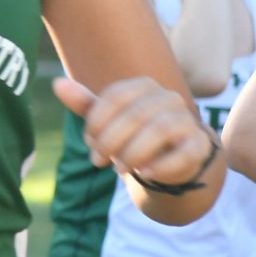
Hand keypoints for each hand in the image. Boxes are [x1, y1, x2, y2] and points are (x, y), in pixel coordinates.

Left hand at [55, 74, 215, 189]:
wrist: (168, 160)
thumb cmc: (133, 136)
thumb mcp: (107, 121)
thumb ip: (85, 104)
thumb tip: (56, 83)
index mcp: (144, 86)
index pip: (116, 96)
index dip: (97, 121)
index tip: (88, 141)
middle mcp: (168, 98)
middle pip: (135, 115)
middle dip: (110, 141)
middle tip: (97, 161)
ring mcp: (187, 120)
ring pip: (159, 131)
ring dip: (132, 153)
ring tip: (118, 168)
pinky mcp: (199, 145)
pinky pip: (184, 152)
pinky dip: (162, 165)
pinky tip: (144, 173)